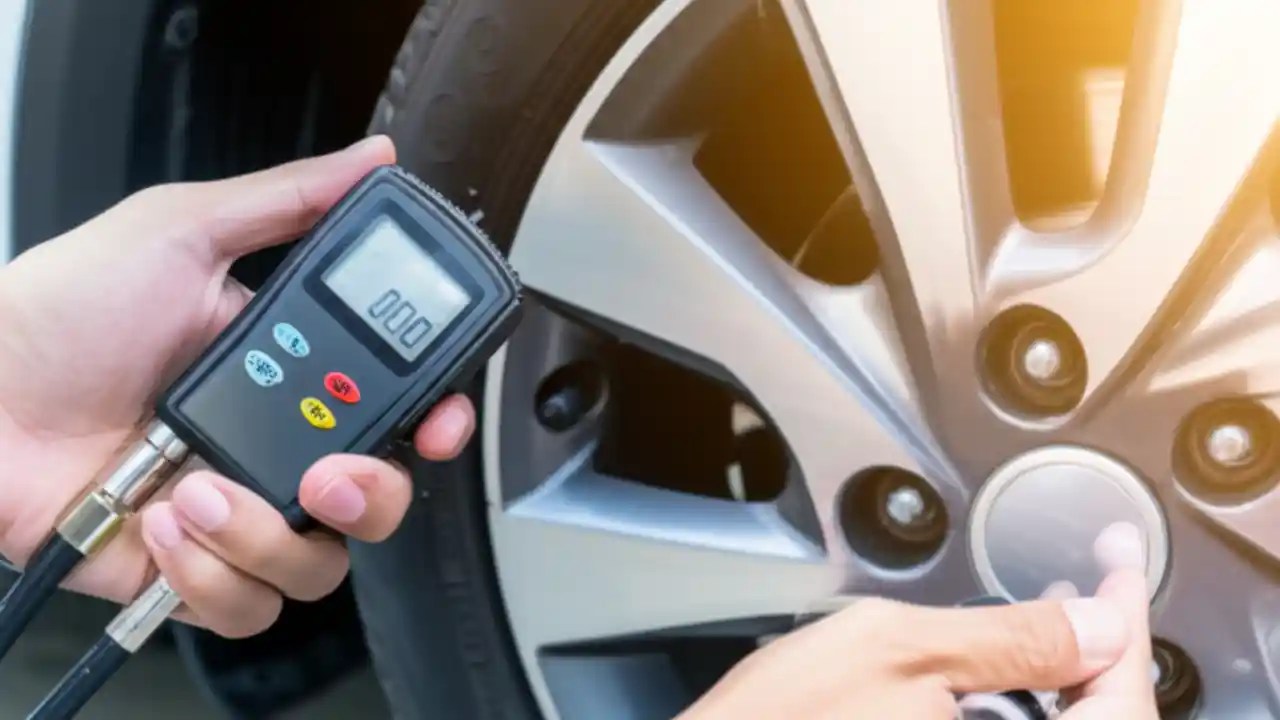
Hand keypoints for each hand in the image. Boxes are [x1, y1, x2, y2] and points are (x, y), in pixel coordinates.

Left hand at [0, 136, 476, 637]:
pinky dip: (211, 577)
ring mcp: (235, 515)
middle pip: (379, 501)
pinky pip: (248, 606)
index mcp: (291, 375)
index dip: (437, 425)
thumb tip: (369, 162)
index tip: (438, 425)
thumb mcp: (180, 232)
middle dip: (369, 496)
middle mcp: (273, 449)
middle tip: (323, 475)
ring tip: (192, 491)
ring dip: (262, 536)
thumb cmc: (58, 313)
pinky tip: (164, 525)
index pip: (397, 409)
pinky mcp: (191, 572)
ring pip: (319, 565)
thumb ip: (286, 200)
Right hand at [680, 522, 1157, 718]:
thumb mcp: (894, 649)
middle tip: (1100, 581)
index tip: (1120, 562)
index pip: (1117, 694)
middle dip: (1106, 647)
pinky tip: (1011, 675)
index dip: (1125, 619)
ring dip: (1070, 678)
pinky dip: (1029, 706)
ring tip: (1061, 617)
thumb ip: (1009, 638)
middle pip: (1100, 717)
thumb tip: (1096, 619)